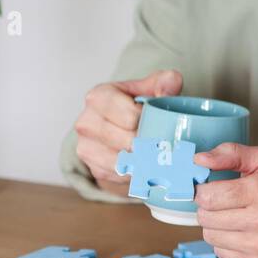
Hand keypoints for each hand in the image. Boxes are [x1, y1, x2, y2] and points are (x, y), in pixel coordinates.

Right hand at [73, 69, 181, 194]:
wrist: (120, 127)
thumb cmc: (137, 105)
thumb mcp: (150, 88)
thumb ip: (164, 82)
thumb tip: (171, 82)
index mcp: (98, 97)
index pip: (130, 116)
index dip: (149, 122)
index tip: (158, 121)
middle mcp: (86, 122)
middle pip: (127, 141)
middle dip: (150, 143)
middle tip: (165, 143)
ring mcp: (85, 147)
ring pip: (123, 161)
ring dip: (145, 161)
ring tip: (159, 154)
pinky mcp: (93, 168)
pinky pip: (120, 175)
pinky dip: (137, 173)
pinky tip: (146, 165)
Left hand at [193, 143, 257, 257]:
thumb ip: (231, 154)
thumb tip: (199, 160)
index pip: (210, 196)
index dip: (204, 191)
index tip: (211, 189)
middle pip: (206, 218)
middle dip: (210, 208)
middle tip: (226, 203)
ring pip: (210, 237)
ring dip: (217, 227)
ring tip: (237, 219)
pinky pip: (221, 253)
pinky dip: (227, 243)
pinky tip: (244, 234)